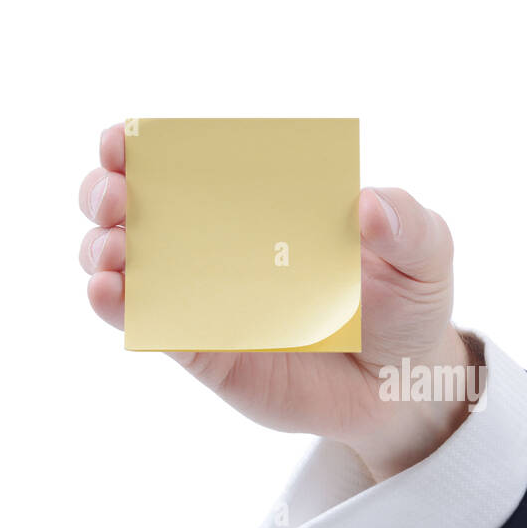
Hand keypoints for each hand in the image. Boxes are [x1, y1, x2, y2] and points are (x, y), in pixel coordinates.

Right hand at [77, 123, 475, 479]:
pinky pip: (150, 326)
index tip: (124, 140)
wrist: (404, 387)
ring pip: (127, 264)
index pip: (189, 161)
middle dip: (107, 191)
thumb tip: (367, 205)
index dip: (143, 144)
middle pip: (137, 206)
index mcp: (262, 202)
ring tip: (111, 250)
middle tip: (115, 195)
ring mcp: (206, 299)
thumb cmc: (408, 306)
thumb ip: (407, 222)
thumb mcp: (425, 254)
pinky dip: (119, 308)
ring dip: (101, 248)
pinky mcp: (204, 353)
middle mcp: (220, 244)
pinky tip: (109, 293)